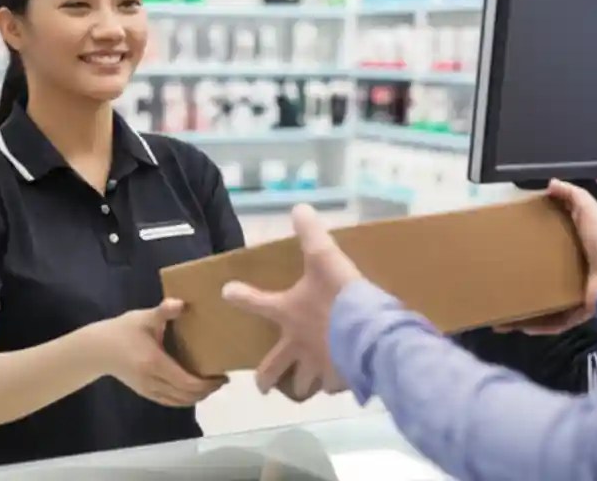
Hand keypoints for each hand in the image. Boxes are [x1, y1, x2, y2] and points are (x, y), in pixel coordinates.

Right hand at [93, 299, 226, 406]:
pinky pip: (169, 401)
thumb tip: (180, 302)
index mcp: (155, 363)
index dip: (207, 383)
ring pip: (178, 402)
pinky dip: (184, 399)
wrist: (97, 350)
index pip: (187, 382)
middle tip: (222, 379)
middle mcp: (153, 381)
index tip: (222, 375)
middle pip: (186, 395)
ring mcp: (148, 389)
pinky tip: (194, 391)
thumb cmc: (122, 331)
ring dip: (197, 397)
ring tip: (211, 385)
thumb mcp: (143, 318)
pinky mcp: (145, 392)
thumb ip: (163, 311)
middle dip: (207, 391)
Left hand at [222, 204, 361, 400]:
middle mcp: (296, 344)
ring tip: (300, 387)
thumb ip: (312, 233)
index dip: (240, 296)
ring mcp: (317, 366)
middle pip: (272, 369)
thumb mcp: (326, 257)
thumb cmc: (341, 294)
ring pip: (301, 386)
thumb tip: (299, 208)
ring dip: (298, 386)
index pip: (256, 303)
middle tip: (261, 385)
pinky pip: (332, 387)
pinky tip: (339, 382)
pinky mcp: (339, 379)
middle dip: (264, 380)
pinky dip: (334, 385)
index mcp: (288, 314)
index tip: (227, 293)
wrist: (369, 330)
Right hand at [494, 179, 596, 335]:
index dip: (532, 250)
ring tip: (501, 314)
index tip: (509, 249)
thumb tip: (550, 183)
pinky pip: (554, 323)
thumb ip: (572, 195)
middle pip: (544, 280)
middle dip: (521, 284)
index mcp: (578, 251)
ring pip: (545, 305)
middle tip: (499, 283)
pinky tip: (517, 325)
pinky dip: (537, 325)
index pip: (552, 251)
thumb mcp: (588, 210)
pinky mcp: (578, 314)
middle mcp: (576, 275)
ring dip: (523, 311)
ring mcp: (576, 297)